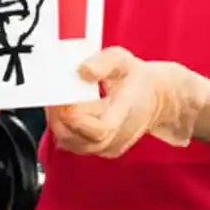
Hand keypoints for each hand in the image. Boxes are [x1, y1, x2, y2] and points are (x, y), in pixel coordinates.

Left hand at [46, 46, 208, 157]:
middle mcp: (118, 135)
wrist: (157, 99)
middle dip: (59, 118)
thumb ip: (103, 62)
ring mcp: (110, 146)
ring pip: (74, 145)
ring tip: (56, 103)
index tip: (62, 100)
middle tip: (52, 97)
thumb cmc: (137, 78)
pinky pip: (75, 145)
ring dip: (58, 125)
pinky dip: (64, 130)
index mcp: (125, 112)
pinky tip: (63, 112)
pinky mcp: (102, 149)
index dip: (76, 118)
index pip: (100, 129)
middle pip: (80, 139)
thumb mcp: (122, 59)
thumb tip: (83, 70)